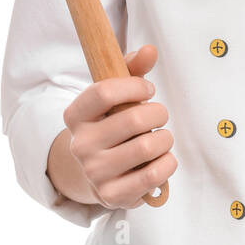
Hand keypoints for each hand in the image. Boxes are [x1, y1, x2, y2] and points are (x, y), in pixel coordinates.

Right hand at [61, 44, 176, 209]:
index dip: (135, 86)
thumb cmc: (113, 124)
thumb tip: (150, 50)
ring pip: (147, 147)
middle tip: (159, 116)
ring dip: (165, 138)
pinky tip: (163, 158)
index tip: (147, 89)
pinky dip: (168, 163)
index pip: (104, 92)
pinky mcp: (112, 195)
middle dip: (158, 113)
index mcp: (76, 115)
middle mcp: (80, 144)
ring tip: (160, 138)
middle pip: (134, 119)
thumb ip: (131, 69)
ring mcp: (94, 172)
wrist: (99, 171)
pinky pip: (154, 175)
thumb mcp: (116, 96)